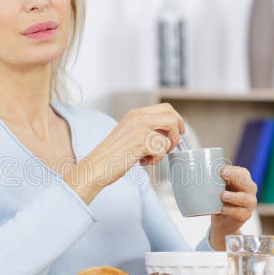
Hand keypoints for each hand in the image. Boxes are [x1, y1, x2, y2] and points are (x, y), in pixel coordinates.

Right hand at [63, 103, 184, 203]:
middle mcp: (138, 118)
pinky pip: (162, 150)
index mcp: (135, 114)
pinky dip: (155, 160)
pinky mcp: (141, 143)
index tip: (178, 132)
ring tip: (149, 157)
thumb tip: (167, 134)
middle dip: (177, 133)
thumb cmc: (111, 155)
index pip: (166, 108)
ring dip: (164, 151)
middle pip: (172, 116)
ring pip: (169, 136)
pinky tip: (142, 162)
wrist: (96, 166)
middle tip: (171, 145)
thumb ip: (145, 129)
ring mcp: (140, 129)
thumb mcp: (129, 133)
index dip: (176, 120)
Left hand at [208, 165, 257, 250]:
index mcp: (244, 180)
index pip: (242, 173)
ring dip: (233, 196)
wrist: (223, 221)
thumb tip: (199, 172)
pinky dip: (230, 210)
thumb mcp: (218, 187)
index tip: (222, 170)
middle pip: (246, 183)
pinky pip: (238, 212)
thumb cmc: (221, 199)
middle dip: (235, 178)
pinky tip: (223, 209)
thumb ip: (215, 180)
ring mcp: (249, 203)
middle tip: (223, 175)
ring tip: (223, 195)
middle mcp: (249, 190)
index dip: (233, 171)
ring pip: (244, 198)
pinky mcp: (244, 215)